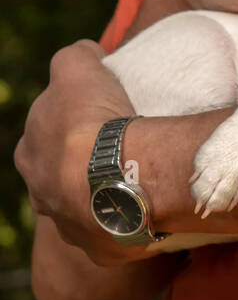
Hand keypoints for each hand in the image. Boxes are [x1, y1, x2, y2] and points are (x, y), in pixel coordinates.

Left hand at [14, 40, 146, 265]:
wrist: (120, 179)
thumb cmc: (92, 122)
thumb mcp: (77, 67)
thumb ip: (75, 55)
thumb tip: (87, 52)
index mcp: (29, 153)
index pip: (43, 135)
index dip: (67, 124)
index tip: (95, 117)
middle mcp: (40, 194)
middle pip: (58, 178)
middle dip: (79, 166)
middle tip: (115, 150)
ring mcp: (69, 225)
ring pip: (84, 208)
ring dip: (102, 196)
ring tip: (134, 179)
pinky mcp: (100, 247)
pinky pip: (115, 231)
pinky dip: (127, 218)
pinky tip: (146, 204)